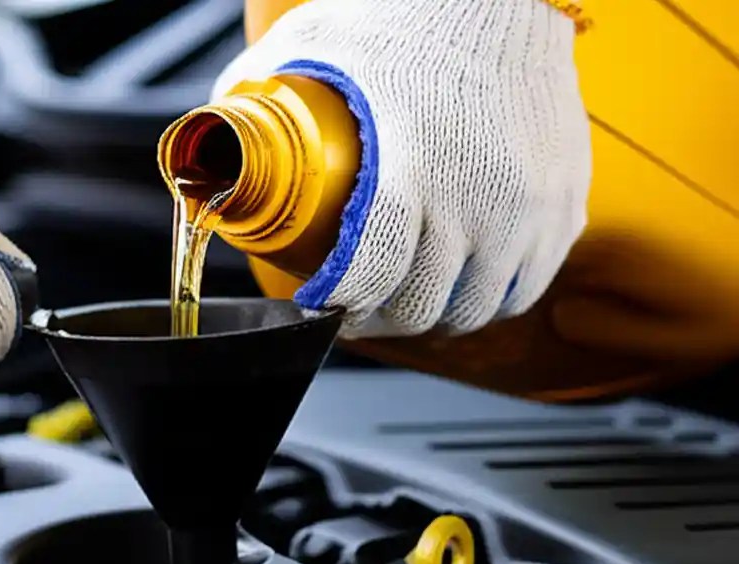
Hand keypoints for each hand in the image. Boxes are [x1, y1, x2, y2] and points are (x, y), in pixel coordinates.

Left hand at [215, 0, 590, 336]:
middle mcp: (479, 196)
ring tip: (407, 299)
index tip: (321, 303)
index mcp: (411, 166)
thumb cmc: (404, 16)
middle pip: (422, 305)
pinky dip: (489, 298)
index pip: (370, 275)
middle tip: (359, 309)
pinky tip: (461, 283)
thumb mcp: (313, 47)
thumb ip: (255, 97)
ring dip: (433, 316)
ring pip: (475, 309)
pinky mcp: (565, 203)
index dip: (338, 305)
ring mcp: (530, 206)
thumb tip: (212, 147)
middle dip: (379, 319)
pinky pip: (527, 285)